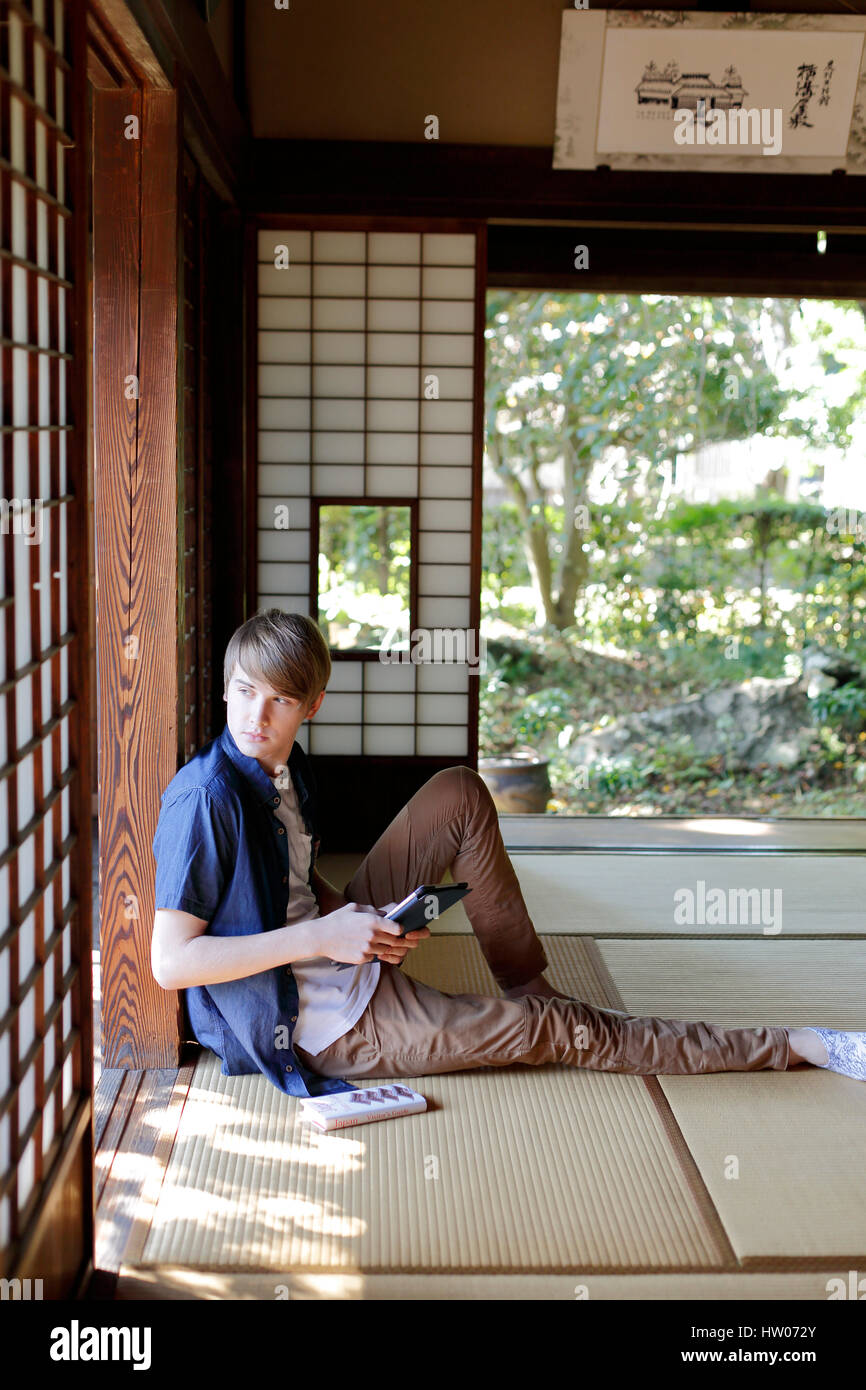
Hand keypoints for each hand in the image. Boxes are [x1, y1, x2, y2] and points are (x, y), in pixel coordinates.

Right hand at [315, 901, 430, 966]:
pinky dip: (371, 954)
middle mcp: (372, 935)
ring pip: (385, 950)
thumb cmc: (337, 920)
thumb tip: (386, 914)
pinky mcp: (361, 958)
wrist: (320, 936)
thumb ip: (372, 910)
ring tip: (373, 942)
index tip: (397, 929)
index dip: (399, 929)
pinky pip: (373, 957)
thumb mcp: (354, 908)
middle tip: (389, 938)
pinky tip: (361, 948)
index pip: (397, 928)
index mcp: (372, 921)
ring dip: (383, 947)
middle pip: (394, 941)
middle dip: (394, 940)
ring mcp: (367, 948)